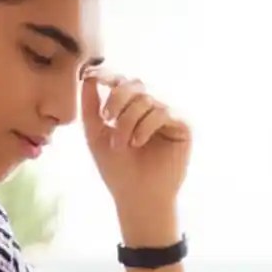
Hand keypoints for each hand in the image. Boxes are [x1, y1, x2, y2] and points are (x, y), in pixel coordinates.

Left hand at [81, 69, 190, 235]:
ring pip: (146, 99)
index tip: (92, 76)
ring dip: (128, 120)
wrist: (137, 197)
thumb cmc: (117, 169)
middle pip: (134, 85)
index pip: (121, 82)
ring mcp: (168, 116)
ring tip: (122, 144)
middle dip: (116, 99)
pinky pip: (163, 112)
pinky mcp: (183, 126)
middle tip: (106, 120)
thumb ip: (90, 106)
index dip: (108, 74)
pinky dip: (146, 125)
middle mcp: (151, 108)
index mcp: (130, 108)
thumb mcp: (95, 135)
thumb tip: (88, 76)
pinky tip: (137, 143)